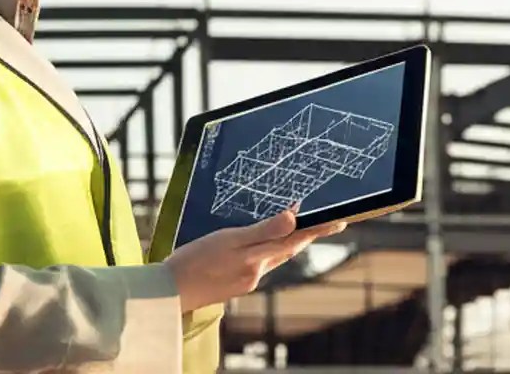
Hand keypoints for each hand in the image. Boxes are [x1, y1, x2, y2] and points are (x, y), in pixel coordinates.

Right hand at [162, 208, 346, 311]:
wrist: (169, 292)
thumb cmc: (196, 261)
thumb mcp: (230, 239)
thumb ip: (263, 231)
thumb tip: (293, 218)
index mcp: (258, 259)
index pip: (295, 240)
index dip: (317, 229)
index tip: (340, 220)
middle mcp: (256, 272)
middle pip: (288, 249)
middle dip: (306, 235)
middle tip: (326, 222)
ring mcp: (245, 279)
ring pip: (272, 256)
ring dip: (286, 242)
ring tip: (298, 227)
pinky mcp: (233, 283)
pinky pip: (256, 262)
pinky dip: (264, 250)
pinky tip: (258, 243)